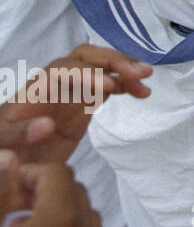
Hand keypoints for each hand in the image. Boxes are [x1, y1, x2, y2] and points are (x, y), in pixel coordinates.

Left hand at [0, 45, 150, 165]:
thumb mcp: (0, 146)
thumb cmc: (2, 153)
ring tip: (147, 79)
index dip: (87, 74)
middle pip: (84, 58)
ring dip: (124, 68)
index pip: (62, 70)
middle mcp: (53, 86)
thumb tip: (48, 124)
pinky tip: (141, 92)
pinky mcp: (82, 105)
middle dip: (112, 61)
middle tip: (139, 73)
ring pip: (100, 68)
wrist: (7, 167)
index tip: (110, 88)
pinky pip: (107, 85)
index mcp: (32, 93)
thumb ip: (16, 135)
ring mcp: (69, 93)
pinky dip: (126, 84)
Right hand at [0, 161, 109, 226]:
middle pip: (74, 192)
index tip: (11, 184)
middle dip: (43, 192)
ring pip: (86, 218)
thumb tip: (9, 159)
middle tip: (13, 205)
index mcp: (62, 221)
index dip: (30, 173)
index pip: (57, 173)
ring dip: (58, 215)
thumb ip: (0, 194)